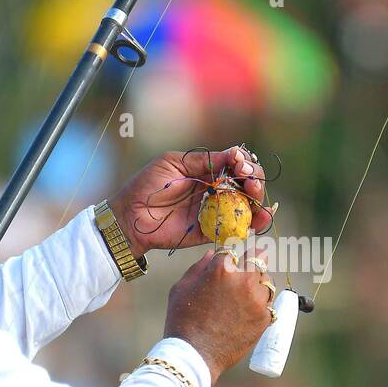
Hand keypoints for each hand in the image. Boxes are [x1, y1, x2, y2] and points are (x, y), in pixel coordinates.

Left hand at [107, 146, 273, 256]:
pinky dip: (251, 226)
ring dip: (258, 203)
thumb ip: (204, 160)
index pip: (236, 165)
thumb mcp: (174, 163)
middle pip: (246, 185)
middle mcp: (215, 191)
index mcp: (207, 172)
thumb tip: (235, 154)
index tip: (241, 164)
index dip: (245, 163)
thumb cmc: (147, 185)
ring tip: (257, 200)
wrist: (130, 216)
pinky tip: (258, 221)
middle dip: (255, 181)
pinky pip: (235, 230)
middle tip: (250, 182)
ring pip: (246, 207)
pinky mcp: (210, 232)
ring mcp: (214, 212)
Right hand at [164, 248, 274, 383]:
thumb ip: (199, 267)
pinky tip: (249, 310)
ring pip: (267, 282)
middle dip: (254, 262)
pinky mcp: (264, 318)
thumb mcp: (182, 287)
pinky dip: (262, 304)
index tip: (235, 258)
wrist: (195, 354)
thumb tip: (212, 255)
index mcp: (222, 268)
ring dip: (259, 283)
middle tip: (249, 268)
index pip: (235, 250)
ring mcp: (257, 299)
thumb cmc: (182, 320)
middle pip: (259, 260)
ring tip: (247, 294)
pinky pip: (269, 303)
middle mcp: (244, 280)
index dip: (233, 255)